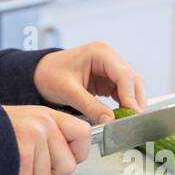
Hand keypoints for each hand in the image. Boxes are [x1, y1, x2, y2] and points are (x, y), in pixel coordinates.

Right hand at [2, 105, 91, 174]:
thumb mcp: (27, 121)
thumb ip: (51, 134)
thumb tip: (74, 156)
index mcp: (48, 114)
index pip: (84, 134)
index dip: (77, 153)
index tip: (66, 157)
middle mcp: (43, 125)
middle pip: (68, 165)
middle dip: (51, 172)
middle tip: (30, 164)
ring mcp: (32, 140)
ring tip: (13, 163)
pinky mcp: (20, 156)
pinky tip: (5, 169)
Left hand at [32, 42, 146, 125]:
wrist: (39, 74)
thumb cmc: (49, 75)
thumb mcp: (69, 92)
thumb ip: (90, 106)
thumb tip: (110, 121)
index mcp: (100, 53)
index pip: (124, 76)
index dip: (131, 97)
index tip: (133, 115)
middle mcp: (109, 57)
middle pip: (132, 80)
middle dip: (134, 101)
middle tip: (133, 121)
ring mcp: (110, 68)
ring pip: (131, 87)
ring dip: (131, 104)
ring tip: (127, 121)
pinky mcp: (108, 79)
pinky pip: (122, 93)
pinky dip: (124, 104)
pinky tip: (121, 116)